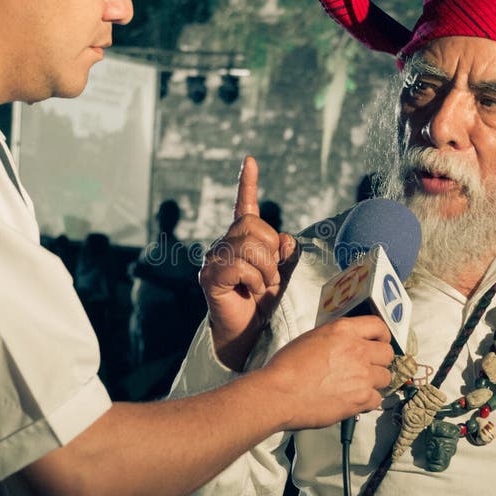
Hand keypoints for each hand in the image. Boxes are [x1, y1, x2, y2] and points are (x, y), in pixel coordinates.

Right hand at [200, 156, 297, 368]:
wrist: (248, 335)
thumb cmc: (263, 306)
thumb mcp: (282, 275)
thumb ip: (285, 254)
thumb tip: (286, 238)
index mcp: (241, 241)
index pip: (244, 206)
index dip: (247, 183)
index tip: (250, 161)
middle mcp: (223, 245)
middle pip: (253, 225)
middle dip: (270, 251)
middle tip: (269, 276)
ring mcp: (213, 259)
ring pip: (249, 246)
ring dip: (265, 269)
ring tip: (261, 286)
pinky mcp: (210, 276)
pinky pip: (240, 265)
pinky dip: (254, 279)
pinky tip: (250, 291)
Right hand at [261, 315, 392, 429]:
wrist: (279, 393)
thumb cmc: (287, 367)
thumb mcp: (311, 338)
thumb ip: (336, 338)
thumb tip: (346, 344)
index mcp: (343, 330)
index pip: (378, 326)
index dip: (382, 336)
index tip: (379, 342)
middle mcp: (357, 349)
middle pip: (387, 353)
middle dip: (379, 361)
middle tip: (368, 367)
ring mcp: (362, 374)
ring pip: (385, 377)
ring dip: (374, 381)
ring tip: (357, 385)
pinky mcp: (361, 398)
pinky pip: (377, 399)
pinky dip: (368, 401)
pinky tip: (353, 400)